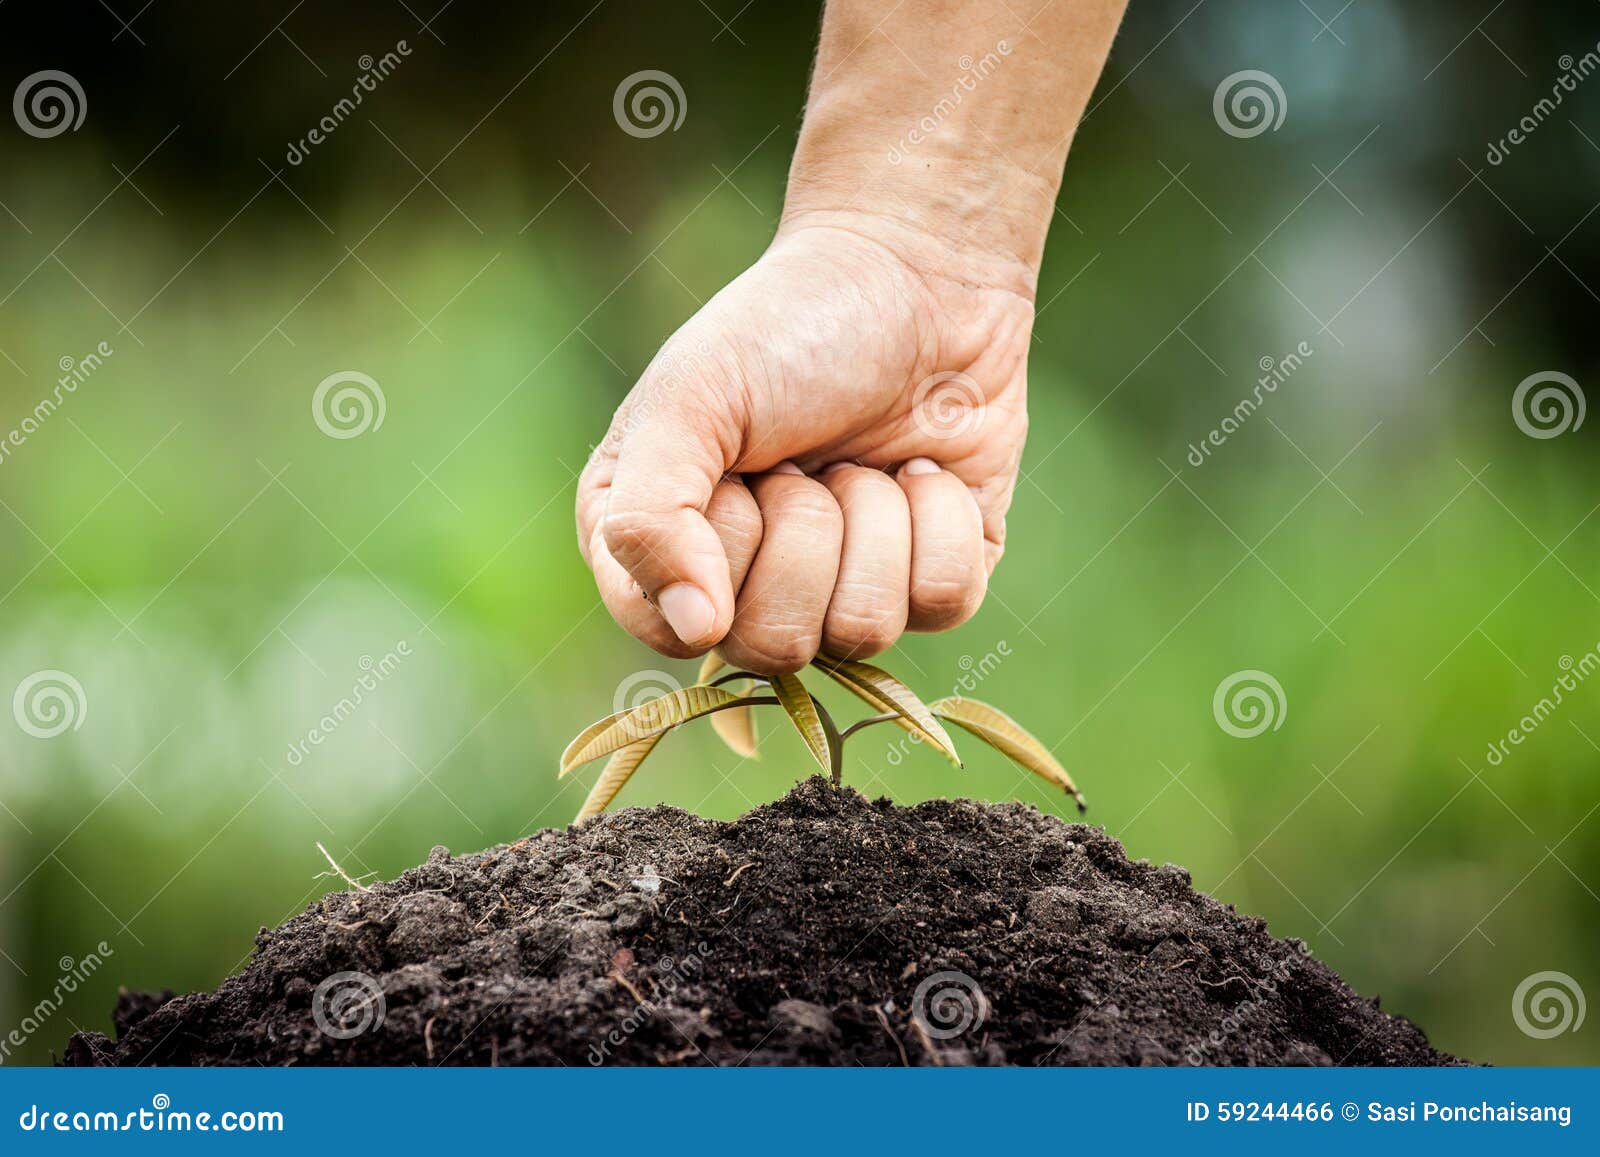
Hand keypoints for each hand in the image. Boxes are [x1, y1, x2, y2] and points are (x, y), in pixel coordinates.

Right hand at [576, 219, 1032, 672]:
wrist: (918, 276)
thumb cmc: (785, 328)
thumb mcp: (690, 400)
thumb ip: (649, 516)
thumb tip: (694, 630)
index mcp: (665, 549)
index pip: (673, 630)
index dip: (715, 558)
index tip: (739, 478)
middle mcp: (751, 588)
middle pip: (775, 642)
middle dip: (804, 531)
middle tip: (804, 460)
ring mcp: (845, 593)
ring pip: (863, 628)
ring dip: (872, 519)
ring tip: (859, 459)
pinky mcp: (934, 584)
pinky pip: (944, 601)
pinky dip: (938, 519)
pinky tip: (921, 468)